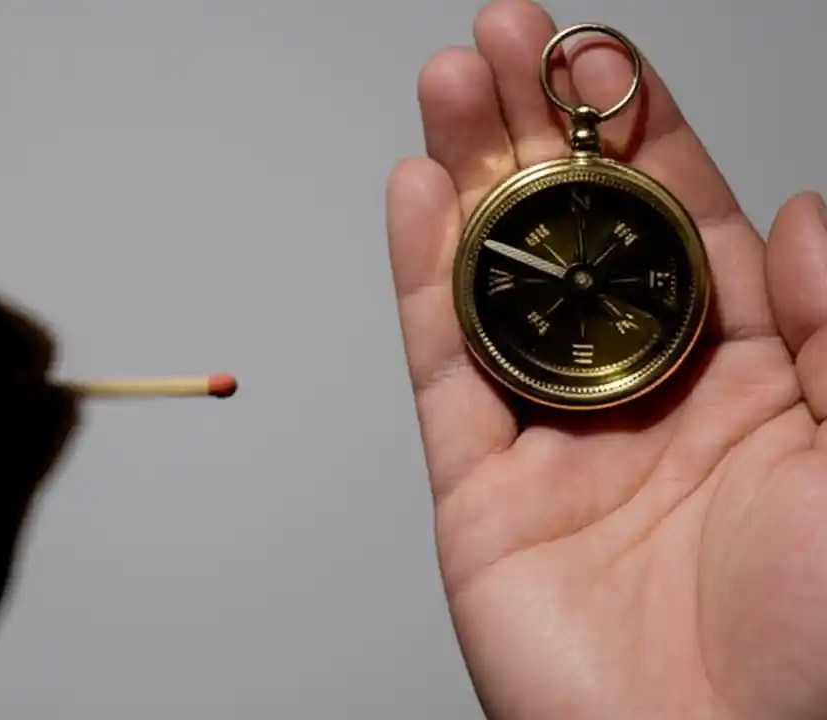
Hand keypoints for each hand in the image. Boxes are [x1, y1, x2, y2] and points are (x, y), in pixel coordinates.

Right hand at [385, 2, 825, 717]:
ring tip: (447, 83)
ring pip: (497, 283)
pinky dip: (420, 279)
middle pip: (574, 236)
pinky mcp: (481, 496)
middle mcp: (645, 398)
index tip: (598, 51)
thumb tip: (800, 210)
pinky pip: (443, 371)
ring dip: (468, 180)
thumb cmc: (826, 650)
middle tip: (501, 37)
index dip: (639, 134)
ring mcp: (554, 444)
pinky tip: (412, 194)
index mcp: (752, 381)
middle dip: (535, 131)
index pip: (685, 224)